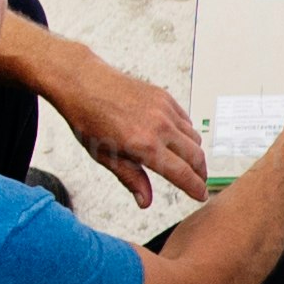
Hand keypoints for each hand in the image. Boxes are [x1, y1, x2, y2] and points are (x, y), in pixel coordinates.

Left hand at [43, 59, 210, 209]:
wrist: (82, 82)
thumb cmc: (88, 118)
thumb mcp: (104, 156)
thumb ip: (130, 178)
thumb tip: (145, 202)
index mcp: (144, 145)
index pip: (182, 173)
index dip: (195, 188)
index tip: (200, 195)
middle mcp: (159, 127)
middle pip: (196, 156)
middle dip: (200, 173)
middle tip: (198, 182)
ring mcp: (164, 109)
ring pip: (194, 138)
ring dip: (194, 153)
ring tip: (186, 162)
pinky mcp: (164, 97)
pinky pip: (186, 120)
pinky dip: (186, 133)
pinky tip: (176, 139)